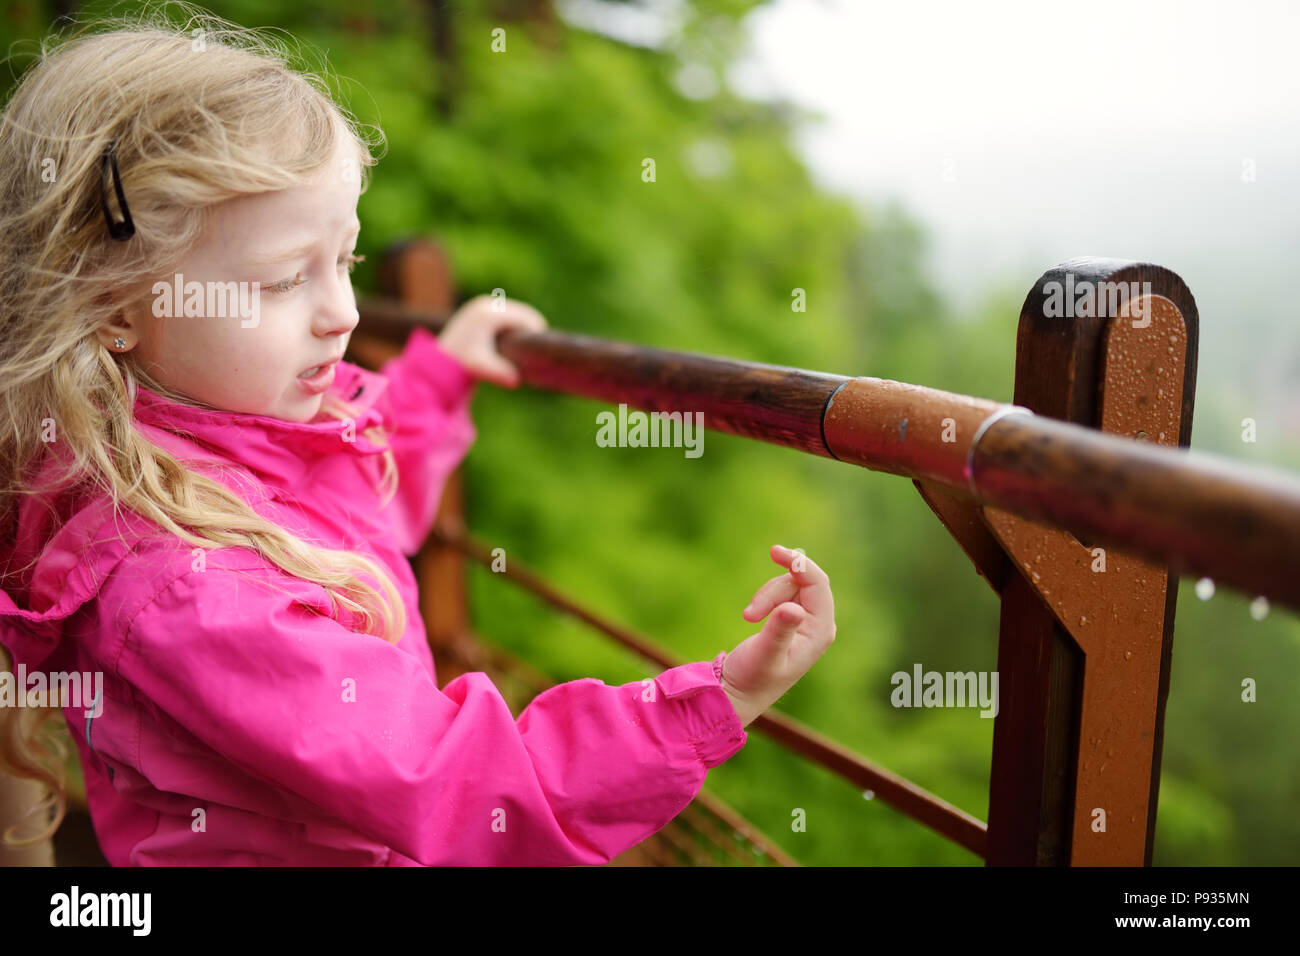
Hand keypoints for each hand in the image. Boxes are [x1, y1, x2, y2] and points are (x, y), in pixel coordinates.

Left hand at [436, 293, 547, 387]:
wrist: (438, 359)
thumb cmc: (461, 363)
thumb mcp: (481, 367)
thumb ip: (499, 372)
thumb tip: (515, 380)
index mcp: (490, 313)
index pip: (526, 318)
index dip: (537, 334)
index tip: (543, 352)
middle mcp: (487, 303)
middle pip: (524, 313)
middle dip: (531, 332)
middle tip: (536, 353)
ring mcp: (484, 304)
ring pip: (518, 313)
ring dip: (524, 330)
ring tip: (526, 351)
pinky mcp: (482, 309)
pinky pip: (509, 315)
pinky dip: (515, 327)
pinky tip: (515, 344)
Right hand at [720, 545, 835, 727]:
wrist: (739, 692)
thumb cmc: (751, 678)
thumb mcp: (764, 654)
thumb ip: (779, 631)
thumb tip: (793, 609)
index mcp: (820, 631)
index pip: (817, 583)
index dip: (798, 563)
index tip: (774, 551)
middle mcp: (818, 624)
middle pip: (799, 582)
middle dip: (771, 591)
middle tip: (748, 615)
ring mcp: (806, 621)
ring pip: (788, 586)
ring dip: (765, 596)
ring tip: (748, 618)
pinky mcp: (793, 620)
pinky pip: (782, 593)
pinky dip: (765, 599)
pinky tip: (754, 618)